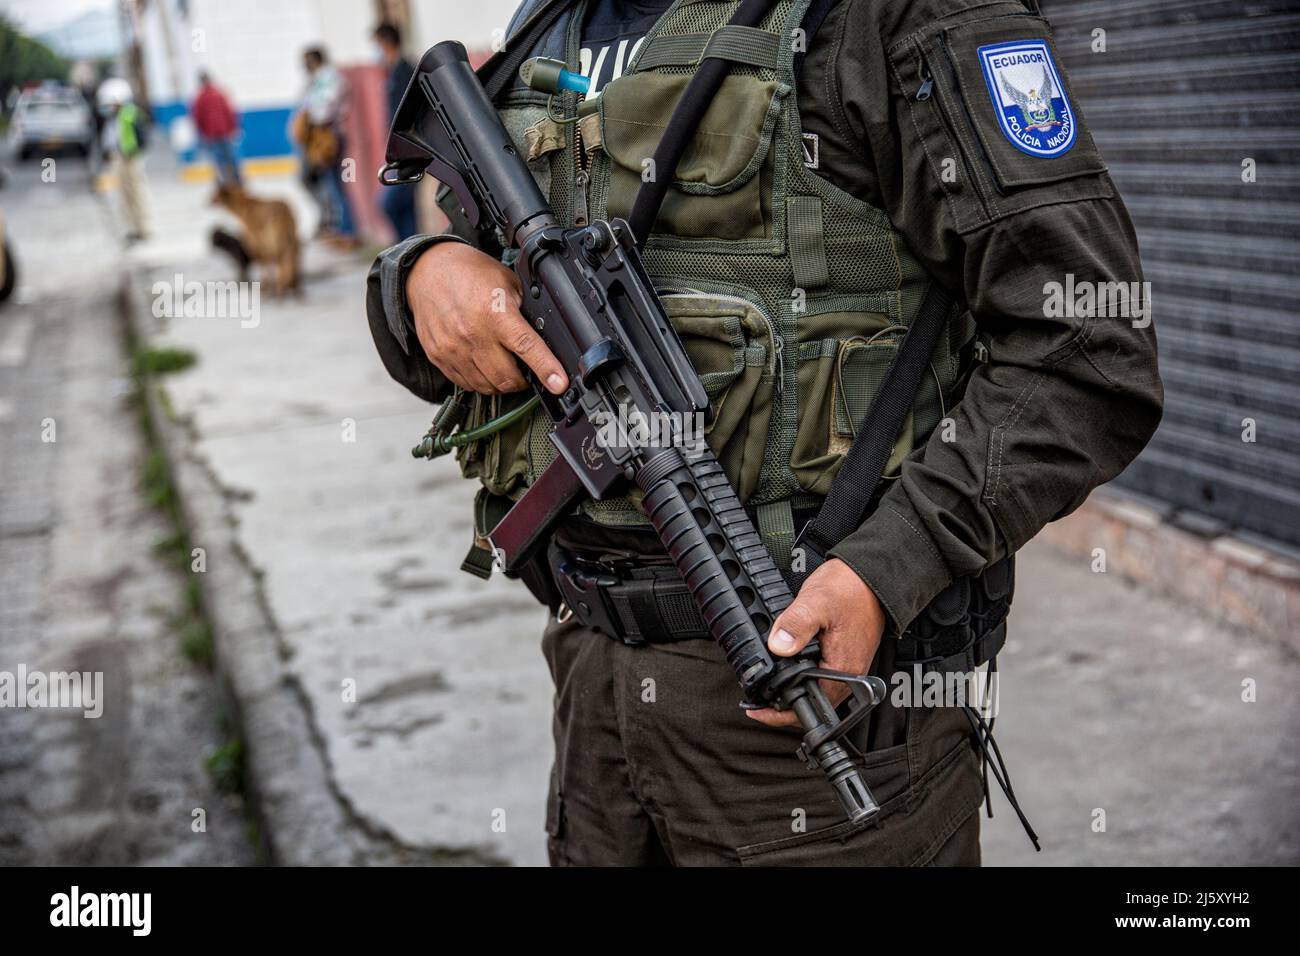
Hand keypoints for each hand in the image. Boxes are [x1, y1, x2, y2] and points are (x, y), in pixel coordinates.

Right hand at [405, 241, 567, 395]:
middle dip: (523, 381)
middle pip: (507, 378)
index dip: (546, 368)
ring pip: (487, 386)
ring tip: (504, 365)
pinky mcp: (439, 358)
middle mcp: (473, 334)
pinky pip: (467, 384)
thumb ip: (524, 311)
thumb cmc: (469, 274)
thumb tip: (546, 336)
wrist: (427, 271)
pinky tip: (484, 365)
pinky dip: (481, 381)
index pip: (526, 346)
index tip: (559, 385)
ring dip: (502, 383)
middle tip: (527, 369)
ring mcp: (453, 349)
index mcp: (495, 313)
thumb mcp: (506, 282)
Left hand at [746, 558, 885, 727]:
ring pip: (816, 694)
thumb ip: (796, 625)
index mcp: (842, 669)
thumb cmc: (850, 588)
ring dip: (792, 695)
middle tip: (756, 702)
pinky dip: (802, 679)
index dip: (780, 713)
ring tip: (767, 691)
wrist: (872, 575)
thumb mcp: (816, 602)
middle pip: (812, 705)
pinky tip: (787, 670)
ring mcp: (847, 668)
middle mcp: (847, 675)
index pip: (809, 706)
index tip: (757, 710)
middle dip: (782, 708)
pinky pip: (820, 678)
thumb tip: (778, 647)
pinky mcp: (843, 658)